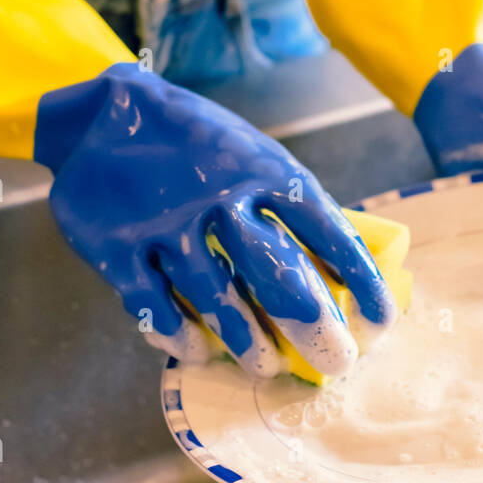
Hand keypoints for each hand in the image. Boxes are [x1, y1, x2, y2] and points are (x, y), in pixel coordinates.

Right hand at [35, 63, 394, 376]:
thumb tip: (338, 269)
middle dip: (314, 326)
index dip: (360, 280)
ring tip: (267, 367)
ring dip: (249, 342)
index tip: (380, 321)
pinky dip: (180, 334)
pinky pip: (156, 305)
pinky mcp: (119, 247)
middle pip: (279, 273)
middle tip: (336, 362)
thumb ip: (283, 204)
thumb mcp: (248, 151)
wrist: (103, 115)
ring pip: (218, 299)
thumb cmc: (193, 141)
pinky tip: (199, 351)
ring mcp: (168, 223)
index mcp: (263, 169)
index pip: (327, 230)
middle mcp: (220, 195)